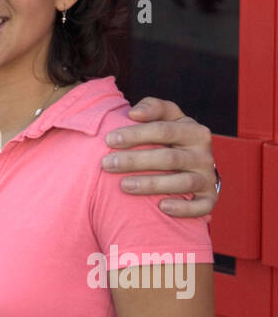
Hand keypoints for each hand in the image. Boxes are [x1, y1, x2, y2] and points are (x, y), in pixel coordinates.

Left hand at [102, 96, 216, 217]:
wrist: (194, 165)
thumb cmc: (171, 138)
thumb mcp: (166, 117)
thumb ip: (152, 108)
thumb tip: (134, 114)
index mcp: (194, 131)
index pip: (164, 130)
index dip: (136, 134)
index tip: (109, 140)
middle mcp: (204, 154)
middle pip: (169, 158)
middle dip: (135, 161)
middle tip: (107, 164)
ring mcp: (208, 177)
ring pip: (182, 182)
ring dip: (152, 184)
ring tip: (124, 185)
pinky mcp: (210, 199)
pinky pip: (201, 206)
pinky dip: (183, 208)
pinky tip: (161, 207)